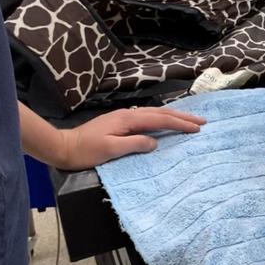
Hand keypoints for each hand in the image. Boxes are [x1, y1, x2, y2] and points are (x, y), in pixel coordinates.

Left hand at [56, 107, 206, 169]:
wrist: (63, 147)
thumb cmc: (85, 151)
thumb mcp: (110, 150)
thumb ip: (134, 144)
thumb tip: (155, 143)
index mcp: (128, 120)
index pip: (160, 120)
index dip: (180, 124)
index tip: (197, 128)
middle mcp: (128, 114)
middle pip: (161, 113)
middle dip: (182, 116)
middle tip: (202, 121)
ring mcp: (124, 117)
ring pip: (155, 113)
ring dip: (174, 116)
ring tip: (189, 119)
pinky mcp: (120, 122)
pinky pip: (148, 117)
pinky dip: (162, 118)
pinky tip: (165, 121)